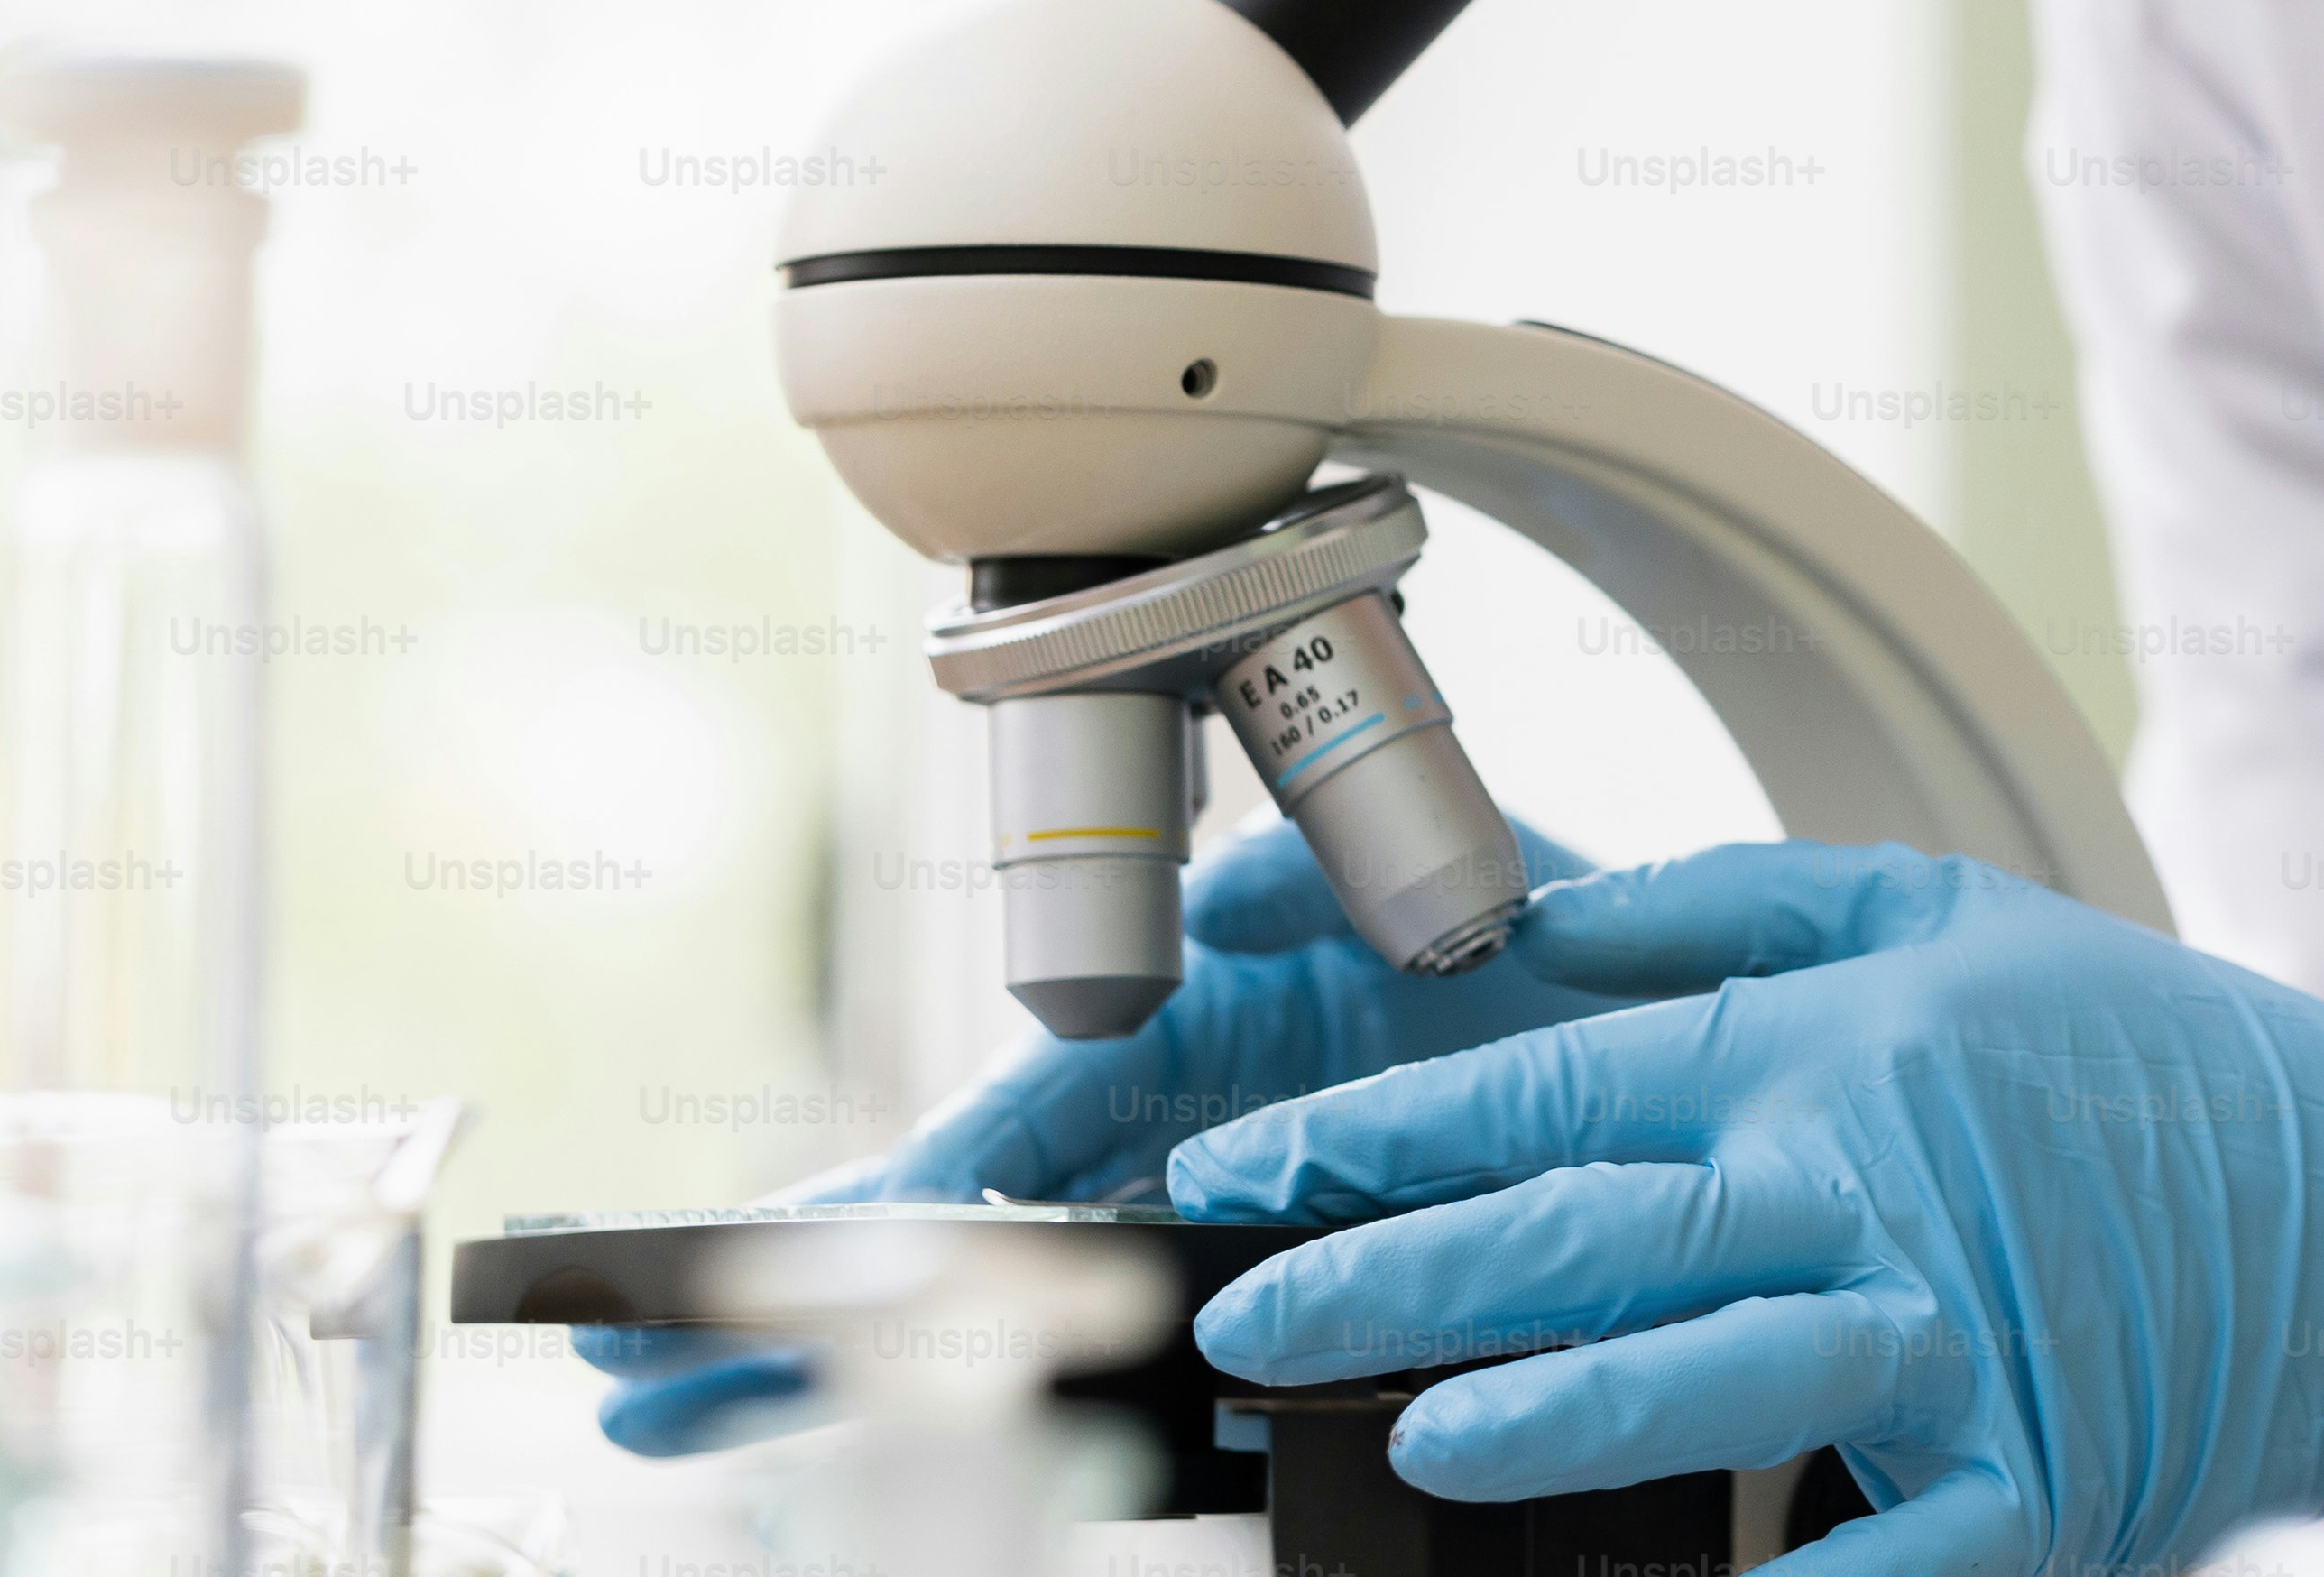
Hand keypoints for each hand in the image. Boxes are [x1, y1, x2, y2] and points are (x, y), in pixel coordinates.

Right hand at [583, 813, 1607, 1455]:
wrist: (1681, 1043)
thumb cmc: (1563, 956)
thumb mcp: (1445, 888)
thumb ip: (1326, 876)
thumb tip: (1227, 892)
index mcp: (1195, 1032)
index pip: (999, 1137)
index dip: (871, 1209)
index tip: (748, 1266)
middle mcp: (1177, 1129)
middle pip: (949, 1241)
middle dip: (790, 1311)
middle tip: (642, 1384)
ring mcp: (1209, 1211)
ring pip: (1001, 1308)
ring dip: (848, 1368)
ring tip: (694, 1427)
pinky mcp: (1266, 1276)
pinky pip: (1116, 1350)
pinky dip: (1007, 1395)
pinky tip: (890, 1447)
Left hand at [1168, 843, 2323, 1576]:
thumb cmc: (2157, 1063)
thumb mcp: (1950, 914)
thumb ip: (1737, 907)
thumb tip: (1552, 921)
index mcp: (1836, 1045)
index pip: (1559, 1076)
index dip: (1380, 1122)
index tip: (1240, 1165)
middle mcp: (1874, 1182)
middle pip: (1593, 1224)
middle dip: (1393, 1266)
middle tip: (1243, 1303)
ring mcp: (1956, 1338)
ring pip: (1713, 1368)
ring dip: (1552, 1404)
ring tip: (1414, 1433)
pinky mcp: (2035, 1479)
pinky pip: (1889, 1557)